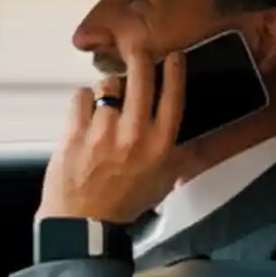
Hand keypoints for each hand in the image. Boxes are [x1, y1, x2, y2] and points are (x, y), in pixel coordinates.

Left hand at [36, 39, 184, 224]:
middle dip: (140, 58)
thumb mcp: (164, 181)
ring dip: (108, 89)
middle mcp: (134, 134)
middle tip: (138, 54)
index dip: (175, 70)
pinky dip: (84, 100)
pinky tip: (86, 113)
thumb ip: (181, 156)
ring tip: (106, 103)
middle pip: (141, 77)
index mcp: (160, 145)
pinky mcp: (76, 132)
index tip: (174, 56)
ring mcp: (103, 131)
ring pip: (107, 85)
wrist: (84, 222)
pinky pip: (81, 96)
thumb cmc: (124, 203)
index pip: (173, 96)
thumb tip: (199, 138)